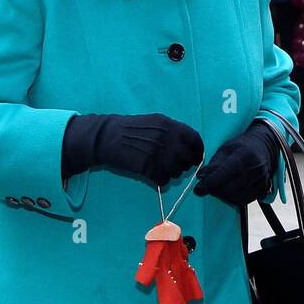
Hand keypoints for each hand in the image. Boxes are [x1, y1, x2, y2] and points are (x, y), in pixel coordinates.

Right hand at [64, 113, 203, 186]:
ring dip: (172, 173)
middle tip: (175, 166)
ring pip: (177, 171)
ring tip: (162, 169)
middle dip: (184, 165)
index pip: (195, 139)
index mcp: (170, 125)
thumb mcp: (154, 122)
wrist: (106, 136)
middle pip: (187, 158)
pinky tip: (154, 176)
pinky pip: (163, 180)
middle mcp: (167, 139)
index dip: (197, 150)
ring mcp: (158, 154)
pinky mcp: (148, 168)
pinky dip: (161, 181)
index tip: (195, 157)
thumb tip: (191, 145)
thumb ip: (173, 131)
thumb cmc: (130, 129)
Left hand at [193, 121, 279, 206]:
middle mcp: (255, 169)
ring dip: (222, 196)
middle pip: (230, 188)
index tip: (198, 189)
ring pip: (236, 197)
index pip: (225, 172)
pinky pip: (244, 200)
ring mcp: (261, 180)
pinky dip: (232, 199)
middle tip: (206, 186)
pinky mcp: (263, 189)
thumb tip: (201, 177)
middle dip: (214, 190)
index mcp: (244, 155)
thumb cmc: (241, 147)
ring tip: (217, 187)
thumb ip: (213, 164)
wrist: (264, 148)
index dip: (210, 183)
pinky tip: (227, 191)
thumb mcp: (225, 150)